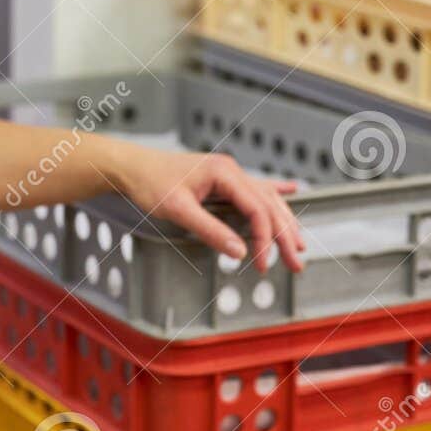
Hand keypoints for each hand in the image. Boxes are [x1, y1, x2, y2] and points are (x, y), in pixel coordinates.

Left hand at [107, 144, 305, 272]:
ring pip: (266, 199)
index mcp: (224, 174)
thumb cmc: (150, 184)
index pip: (256, 209)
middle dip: (284, 235)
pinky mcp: (222, 179)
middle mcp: (232, 171)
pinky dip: (275, 193)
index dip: (264, 239)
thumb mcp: (178, 210)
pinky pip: (255, 188)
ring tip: (299, 245)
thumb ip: (210, 230)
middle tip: (296, 264)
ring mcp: (229, 174)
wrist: (132, 167)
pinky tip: (292, 190)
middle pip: (268, 205)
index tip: (261, 264)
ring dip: (284, 221)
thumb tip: (239, 252)